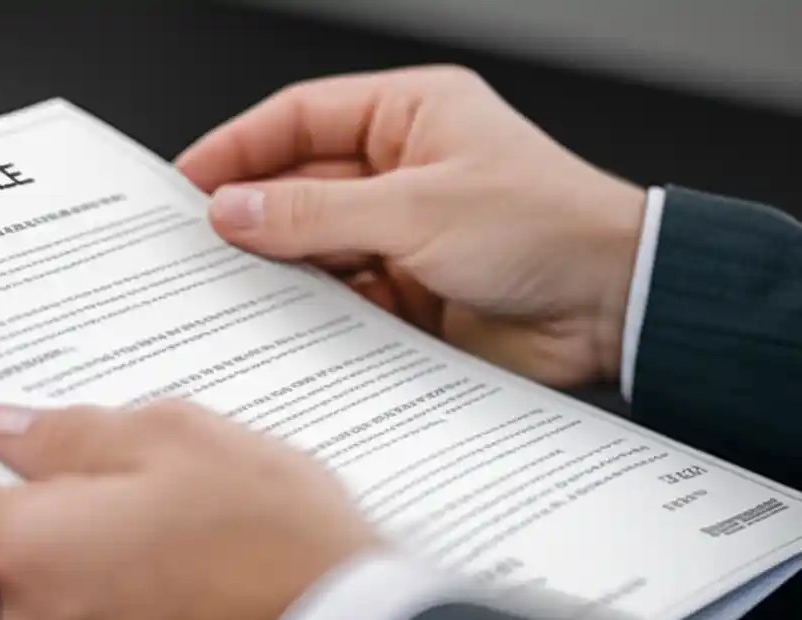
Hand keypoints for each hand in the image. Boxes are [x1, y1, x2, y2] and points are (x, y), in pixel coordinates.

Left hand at [0, 401, 376, 619]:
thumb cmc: (270, 544)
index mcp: (30, 548)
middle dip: (86, 519)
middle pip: (34, 548)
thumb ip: (70, 432)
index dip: (50, 465)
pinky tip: (198, 599)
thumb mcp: (172, 438)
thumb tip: (8, 429)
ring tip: (194, 554)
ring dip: (113, 573)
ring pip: (72, 599)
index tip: (94, 464)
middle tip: (165, 502)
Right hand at [177, 65, 646, 386]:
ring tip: (237, 286)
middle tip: (199, 243)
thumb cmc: (548, 228)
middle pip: (301, 183)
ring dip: (282, 266)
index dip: (239, 146)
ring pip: (315, 245)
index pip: (301, 117)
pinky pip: (341, 297)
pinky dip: (315, 310)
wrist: (614, 310)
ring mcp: (403, 233)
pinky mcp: (408, 292)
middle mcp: (402, 170)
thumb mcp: (417, 208)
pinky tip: (290, 322)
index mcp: (411, 116)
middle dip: (254, 213)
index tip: (188, 180)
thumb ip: (316, 211)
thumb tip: (236, 209)